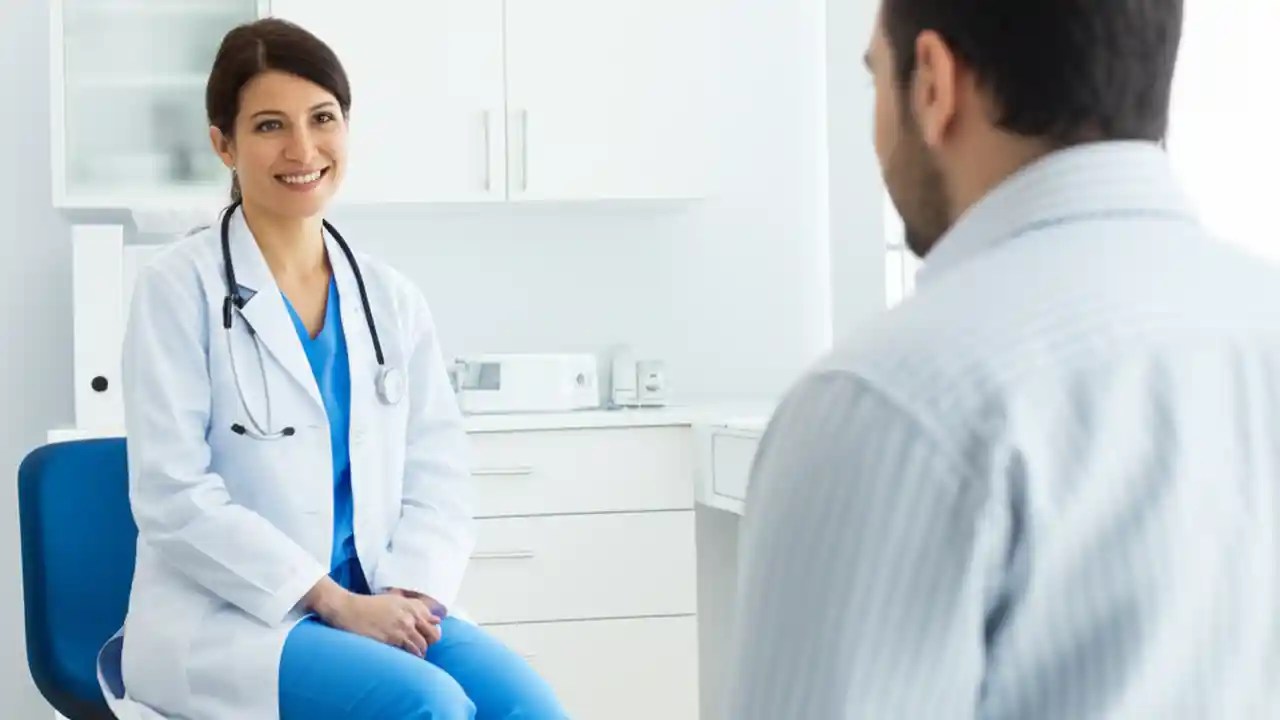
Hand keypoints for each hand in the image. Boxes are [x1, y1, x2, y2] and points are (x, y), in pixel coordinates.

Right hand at [306, 579, 440, 655]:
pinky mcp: (392, 638)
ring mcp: (402, 627)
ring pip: (422, 645)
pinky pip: (410, 651)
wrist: (348, 609)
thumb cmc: (368, 606)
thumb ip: (413, 608)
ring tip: (412, 656)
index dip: (431, 631)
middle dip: (429, 643)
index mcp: (411, 605)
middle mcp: (410, 615)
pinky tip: (404, 658)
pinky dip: (410, 657)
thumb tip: (436, 620)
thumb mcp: (393, 601)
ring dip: (419, 653)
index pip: (434, 621)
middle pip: (433, 634)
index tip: (425, 636)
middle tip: (420, 648)